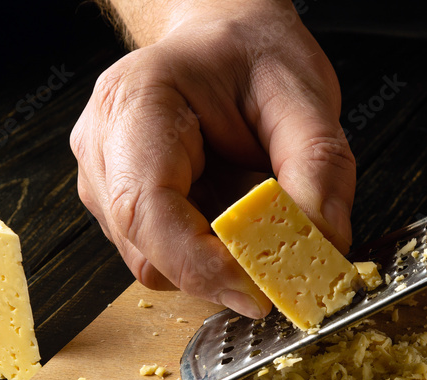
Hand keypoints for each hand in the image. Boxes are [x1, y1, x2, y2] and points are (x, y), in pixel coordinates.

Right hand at [70, 0, 354, 316]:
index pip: (148, 209)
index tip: (260, 291)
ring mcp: (103, 180)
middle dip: (220, 270)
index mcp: (136, 103)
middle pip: (150, 251)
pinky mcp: (120, 207)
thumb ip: (319, 168)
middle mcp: (104, 146)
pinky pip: (165, 258)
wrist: (223, 41)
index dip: (202, 265)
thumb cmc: (252, 58)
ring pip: (157, 264)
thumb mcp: (305, 97)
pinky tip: (232, 214)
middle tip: (283, 264)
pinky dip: (210, 254)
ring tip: (254, 212)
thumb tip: (322, 242)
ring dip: (216, 261)